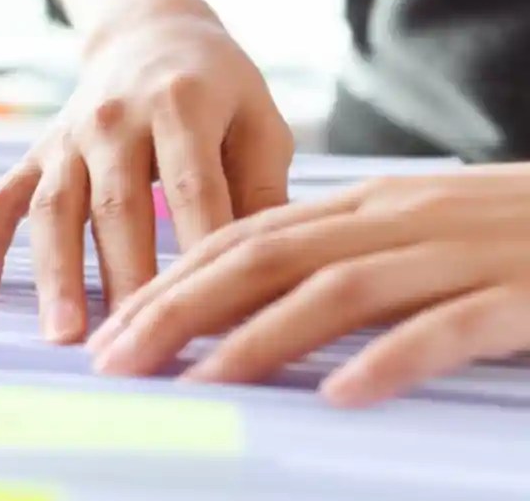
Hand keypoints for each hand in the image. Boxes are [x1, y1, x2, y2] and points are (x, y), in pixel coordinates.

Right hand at [0, 0, 293, 343]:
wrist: (149, 33)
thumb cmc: (219, 90)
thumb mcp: (260, 121)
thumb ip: (264, 191)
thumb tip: (271, 274)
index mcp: (181, 104)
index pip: (191, 187)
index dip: (199, 249)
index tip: (213, 311)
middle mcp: (115, 118)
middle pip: (117, 206)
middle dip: (123, 276)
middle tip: (134, 343)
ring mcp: (67, 137)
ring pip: (54, 210)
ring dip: (56, 273)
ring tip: (63, 335)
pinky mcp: (36, 153)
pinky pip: (0, 199)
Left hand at [88, 164, 529, 406]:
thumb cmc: (514, 234)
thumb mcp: (416, 233)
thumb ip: (344, 259)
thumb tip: (259, 304)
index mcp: (366, 208)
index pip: (244, 239)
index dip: (172, 282)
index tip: (115, 326)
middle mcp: (396, 222)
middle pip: (265, 259)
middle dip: (181, 309)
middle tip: (118, 358)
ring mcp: (456, 255)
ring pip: (337, 290)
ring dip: (258, 339)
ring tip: (200, 384)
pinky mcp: (518, 296)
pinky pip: (446, 327)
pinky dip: (390, 359)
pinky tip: (343, 395)